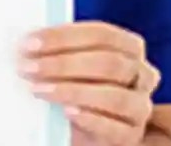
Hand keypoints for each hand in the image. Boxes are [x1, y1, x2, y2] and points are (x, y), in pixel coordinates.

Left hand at [18, 21, 161, 145]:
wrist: (81, 128)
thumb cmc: (75, 87)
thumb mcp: (71, 65)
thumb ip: (59, 50)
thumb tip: (29, 42)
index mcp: (129, 48)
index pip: (103, 35)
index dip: (65, 37)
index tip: (31, 43)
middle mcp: (142, 75)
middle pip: (109, 63)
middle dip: (64, 64)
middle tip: (28, 67)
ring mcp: (139, 107)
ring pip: (115, 96)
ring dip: (72, 91)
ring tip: (39, 89)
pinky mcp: (131, 136)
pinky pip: (115, 129)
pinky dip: (89, 118)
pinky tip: (66, 112)